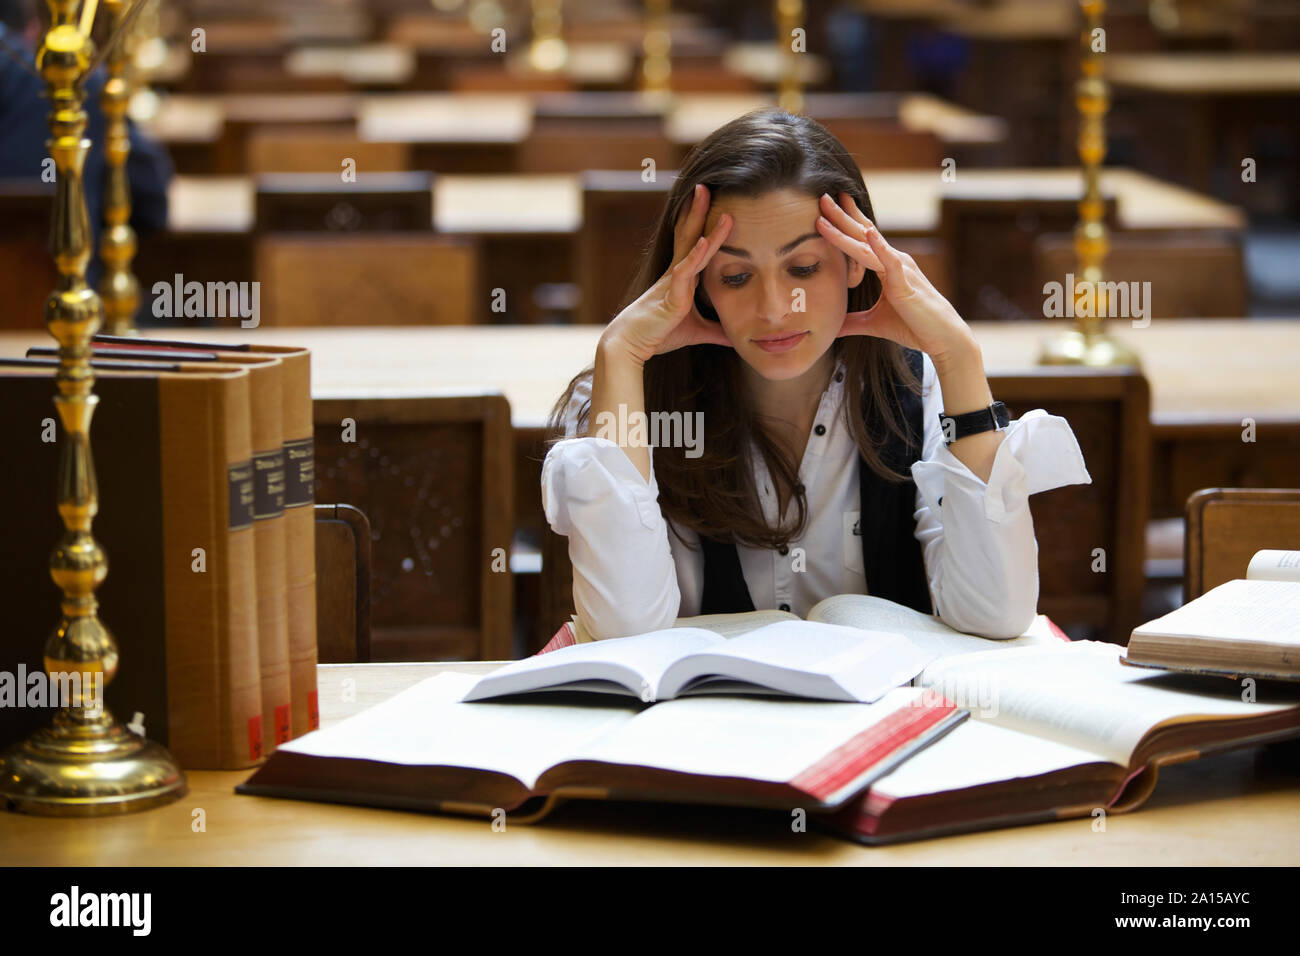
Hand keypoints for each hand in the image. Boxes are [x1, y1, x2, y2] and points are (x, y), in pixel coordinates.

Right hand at [602, 183, 734, 366]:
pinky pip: (685, 271)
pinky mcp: (672, 296)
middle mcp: (677, 273)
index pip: (693, 244)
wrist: (631, 345)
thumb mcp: (695, 332)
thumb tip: (735, 337)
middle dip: (698, 210)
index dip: (700, 223)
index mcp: (681, 278)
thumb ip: (716, 331)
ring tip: (708, 197)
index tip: (711, 203)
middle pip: (689, 234)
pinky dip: (696, 256)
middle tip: (706, 185)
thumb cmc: (658, 334)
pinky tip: (704, 241)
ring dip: (702, 222)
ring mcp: (674, 281)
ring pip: (691, 246)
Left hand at [815, 191, 975, 366]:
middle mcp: (893, 261)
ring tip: (832, 209)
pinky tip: (867, 232)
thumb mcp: (874, 324)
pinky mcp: (905, 282)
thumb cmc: (913, 326)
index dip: (846, 222)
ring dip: (848, 227)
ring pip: (868, 244)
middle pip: (862, 233)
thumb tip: (832, 328)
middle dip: (841, 215)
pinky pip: (890, 261)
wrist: (941, 338)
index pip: (862, 239)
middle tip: (822, 197)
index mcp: (887, 267)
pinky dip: (879, 246)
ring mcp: (900, 269)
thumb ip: (852, 322)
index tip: (827, 207)